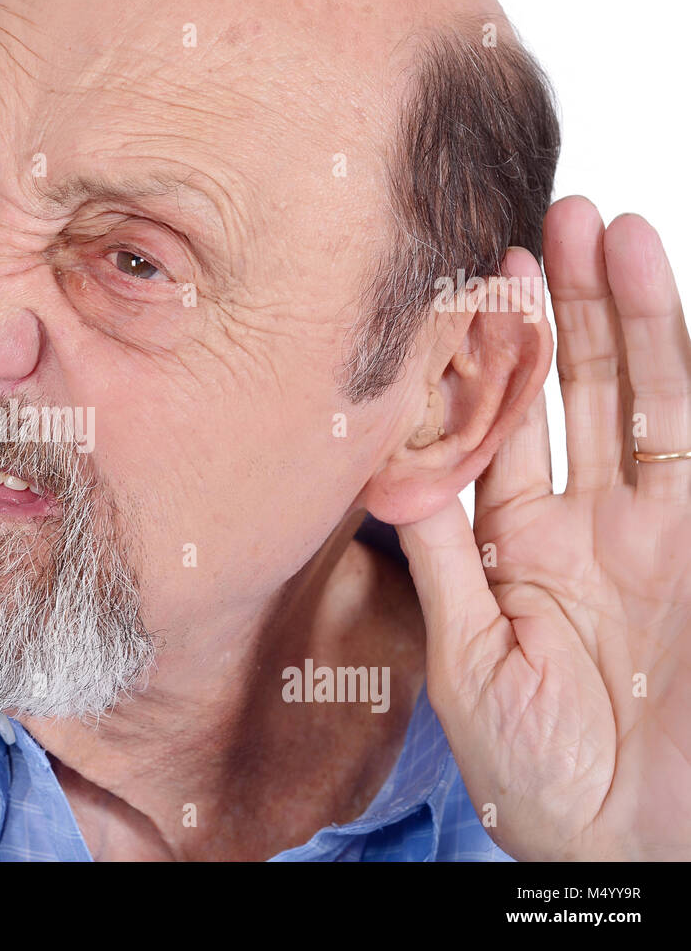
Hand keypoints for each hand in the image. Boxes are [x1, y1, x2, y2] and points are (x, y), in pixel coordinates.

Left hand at [397, 195, 690, 860]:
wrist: (626, 831)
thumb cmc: (533, 764)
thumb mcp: (464, 656)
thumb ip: (442, 556)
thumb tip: (392, 467)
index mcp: (506, 543)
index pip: (491, 427)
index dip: (483, 358)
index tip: (467, 282)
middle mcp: (575, 518)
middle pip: (565, 389)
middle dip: (557, 307)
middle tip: (540, 222)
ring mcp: (645, 523)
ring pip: (633, 393)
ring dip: (622, 312)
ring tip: (605, 228)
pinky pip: (683, 435)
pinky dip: (676, 366)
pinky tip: (659, 301)